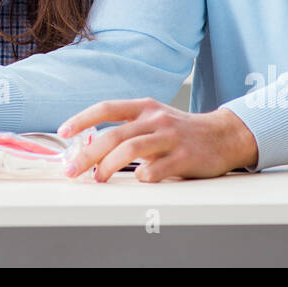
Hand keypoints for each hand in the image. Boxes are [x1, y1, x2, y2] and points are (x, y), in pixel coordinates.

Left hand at [57, 100, 258, 182]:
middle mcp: (156, 119)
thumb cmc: (181, 131)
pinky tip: (137, 179)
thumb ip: (127, 127)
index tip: (64, 132)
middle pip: (113, 134)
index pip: (107, 108)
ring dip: (107, 167)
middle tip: (72, 169)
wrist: (224, 136)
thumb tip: (89, 145)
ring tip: (98, 178)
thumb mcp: (154, 118)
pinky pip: (155, 170)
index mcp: (145, 107)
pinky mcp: (184, 158)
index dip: (82, 119)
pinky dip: (141, 176)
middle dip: (87, 153)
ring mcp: (170, 138)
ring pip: (130, 150)